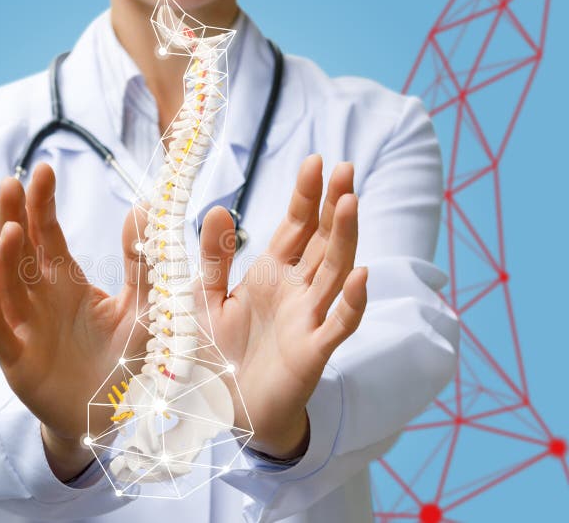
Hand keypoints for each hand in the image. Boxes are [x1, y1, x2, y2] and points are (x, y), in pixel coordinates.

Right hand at [0, 163, 148, 479]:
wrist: (117, 415)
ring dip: (3, 258)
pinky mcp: (18, 361)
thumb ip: (144, 263)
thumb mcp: (145, 306)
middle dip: (13, 216)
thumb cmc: (128, 357)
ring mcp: (25, 328)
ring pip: (5, 286)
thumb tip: (145, 208)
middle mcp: (39, 299)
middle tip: (11, 183)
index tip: (42, 168)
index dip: (42, 202)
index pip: (47, 233)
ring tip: (9, 231)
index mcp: (65, 281)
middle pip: (19, 250)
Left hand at [198, 154, 367, 459]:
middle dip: (333, 205)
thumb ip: (213, 257)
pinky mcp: (311, 351)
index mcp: (271, 274)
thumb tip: (218, 207)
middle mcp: (296, 291)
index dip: (307, 195)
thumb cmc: (219, 352)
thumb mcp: (205, 298)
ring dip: (344, 239)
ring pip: (334, 273)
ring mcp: (308, 319)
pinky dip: (352, 304)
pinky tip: (363, 277)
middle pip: (322, 241)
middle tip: (345, 168)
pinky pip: (337, 325)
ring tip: (351, 201)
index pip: (295, 227)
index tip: (316, 160)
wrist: (226, 409)